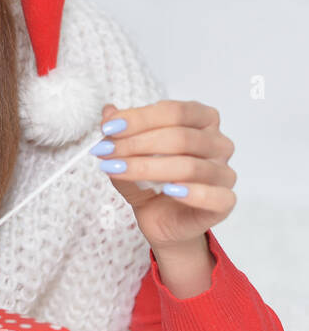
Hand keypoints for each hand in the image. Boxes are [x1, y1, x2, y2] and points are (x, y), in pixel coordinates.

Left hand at [93, 101, 235, 251]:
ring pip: (190, 166)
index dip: (140, 118)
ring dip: (148, 167)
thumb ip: (121, 133)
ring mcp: (225, 173)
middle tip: (106, 151)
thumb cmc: (150, 180)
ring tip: (117, 170)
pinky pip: (215, 196)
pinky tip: (168, 190)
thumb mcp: (128, 154)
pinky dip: (191, 192)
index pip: (175, 111)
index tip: (108, 128)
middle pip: (181, 137)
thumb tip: (108, 111)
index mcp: (202, 120)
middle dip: (137, 143)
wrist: (159, 219)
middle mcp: (218, 143)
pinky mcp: (225, 202)